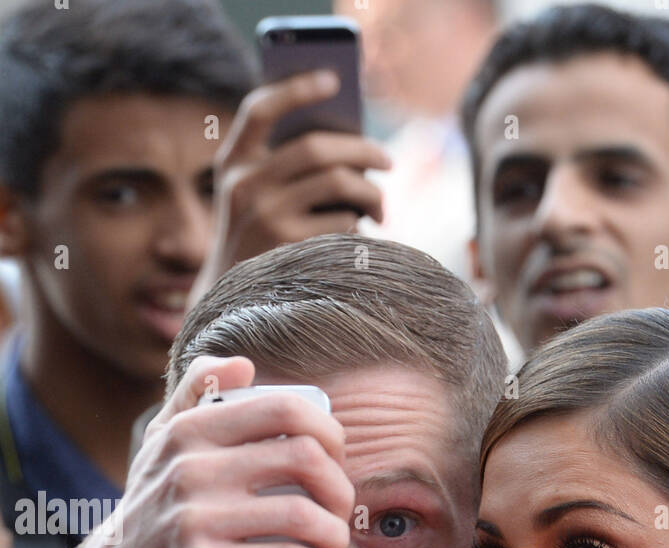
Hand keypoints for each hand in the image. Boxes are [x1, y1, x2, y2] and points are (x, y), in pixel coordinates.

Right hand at [68, 355, 354, 547]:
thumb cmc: (154, 514)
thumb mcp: (161, 449)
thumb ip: (194, 397)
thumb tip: (242, 364)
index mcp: (189, 431)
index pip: (284, 409)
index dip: (329, 433)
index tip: (335, 462)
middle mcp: (189, 468)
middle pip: (305, 459)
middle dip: (340, 488)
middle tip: (340, 512)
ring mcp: (194, 519)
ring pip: (302, 516)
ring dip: (336, 535)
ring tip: (334, 547)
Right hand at [194, 70, 391, 298]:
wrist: (234, 300)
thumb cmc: (258, 239)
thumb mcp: (254, 196)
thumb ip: (284, 165)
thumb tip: (352, 145)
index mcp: (232, 163)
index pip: (260, 109)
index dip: (296, 88)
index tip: (333, 78)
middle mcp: (244, 186)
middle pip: (317, 148)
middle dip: (363, 150)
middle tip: (387, 162)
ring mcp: (265, 217)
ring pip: (339, 183)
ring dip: (372, 193)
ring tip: (381, 207)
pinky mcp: (289, 248)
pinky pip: (343, 223)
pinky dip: (359, 225)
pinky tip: (359, 234)